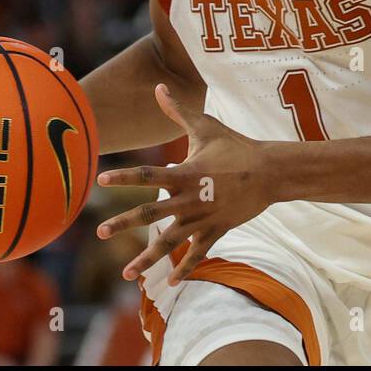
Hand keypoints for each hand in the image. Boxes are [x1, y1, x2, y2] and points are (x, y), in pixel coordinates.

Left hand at [96, 84, 274, 284]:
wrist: (270, 172)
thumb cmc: (235, 146)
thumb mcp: (206, 126)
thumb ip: (178, 111)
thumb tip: (159, 87)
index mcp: (185, 173)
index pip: (148, 176)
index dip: (124, 176)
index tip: (100, 179)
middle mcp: (189, 199)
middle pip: (150, 214)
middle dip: (123, 224)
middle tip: (100, 232)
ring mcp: (202, 218)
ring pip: (170, 242)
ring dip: (147, 259)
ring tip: (126, 274)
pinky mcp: (216, 231)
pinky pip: (198, 254)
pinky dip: (185, 269)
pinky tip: (170, 284)